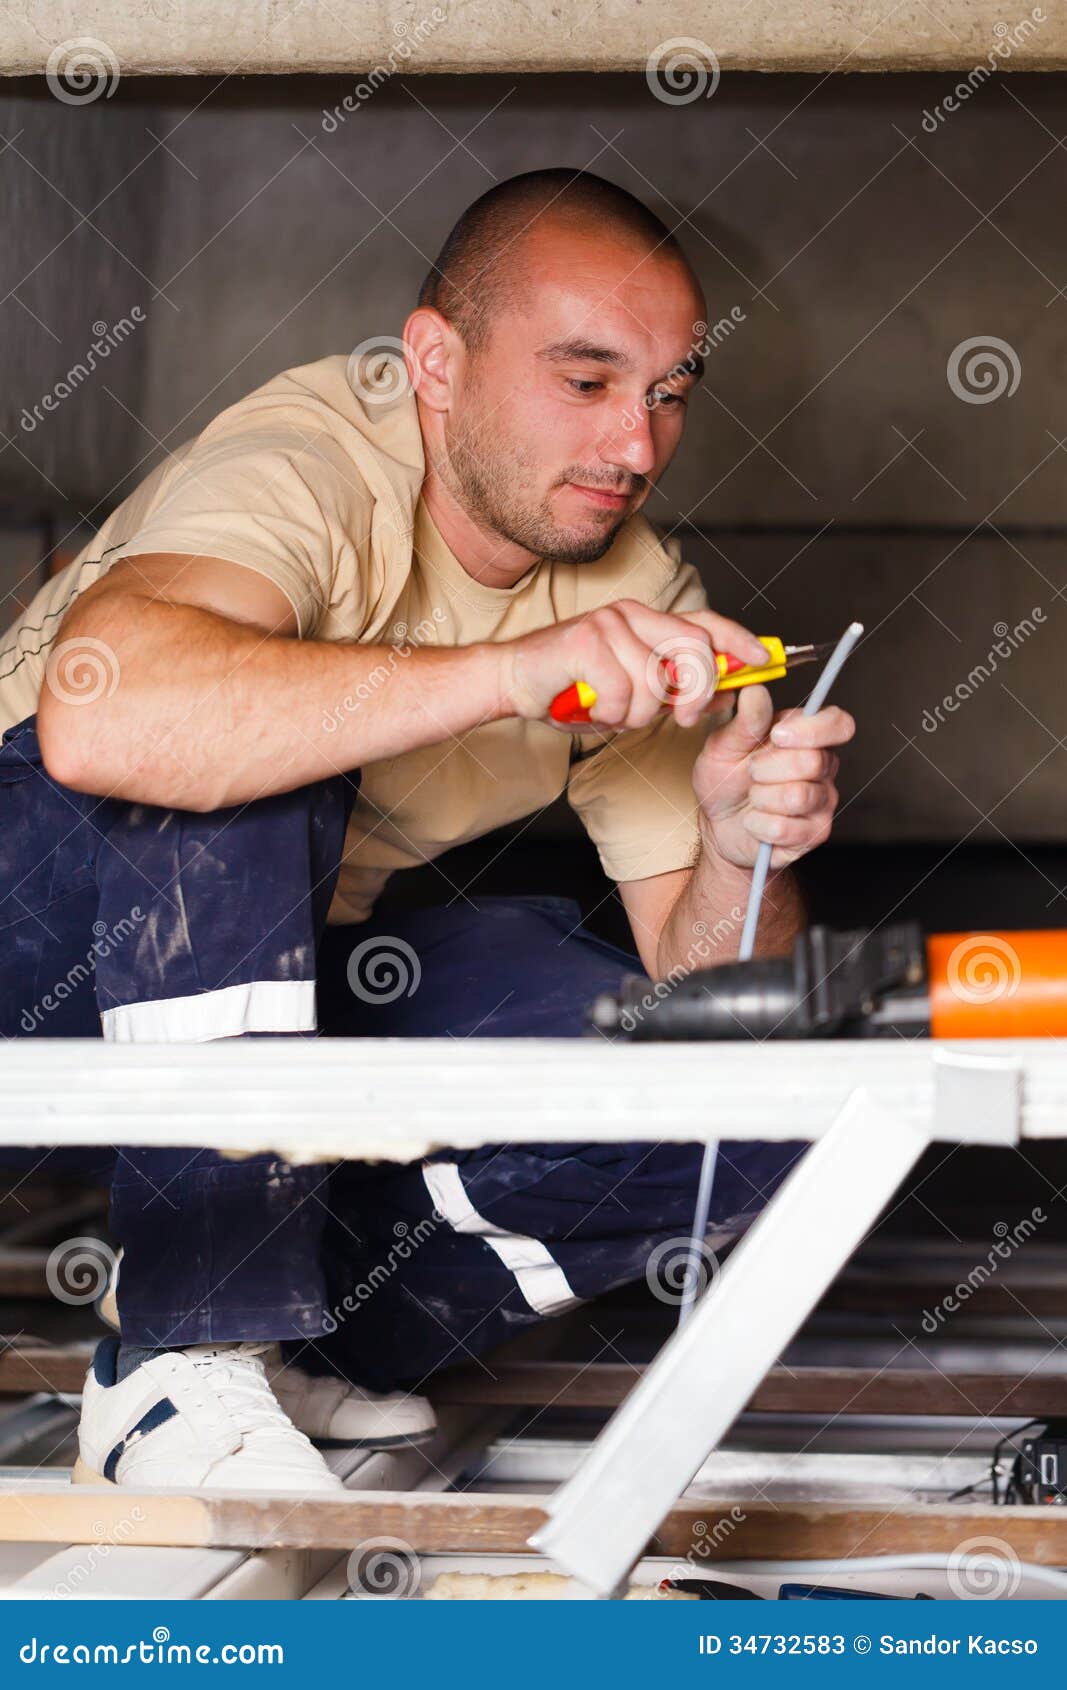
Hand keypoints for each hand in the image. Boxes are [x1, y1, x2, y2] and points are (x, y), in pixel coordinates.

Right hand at [498, 599, 768, 731]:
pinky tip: (589, 706)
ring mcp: (608, 625)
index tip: (764, 660)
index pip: (704, 622)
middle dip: (695, 695)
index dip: (738, 640)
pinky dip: (608, 713)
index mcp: (645, 621)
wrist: (511, 680)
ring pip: (655, 684)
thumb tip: (726, 694)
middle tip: (680, 718)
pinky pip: (622, 693)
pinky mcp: (586, 642)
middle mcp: (630, 615)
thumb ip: (674, 689)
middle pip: (694, 651)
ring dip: (635, 714)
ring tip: (610, 711)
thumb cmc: (571, 687)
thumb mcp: (632, 692)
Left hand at [693, 684, 854, 870]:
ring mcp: (822, 802)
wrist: (717, 825)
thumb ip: (744, 722)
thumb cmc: (725, 780)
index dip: (813, 730)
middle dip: (767, 769)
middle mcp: (823, 767)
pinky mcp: (813, 834)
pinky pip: (787, 829)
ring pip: (798, 796)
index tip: (777, 736)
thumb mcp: (724, 746)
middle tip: (750, 772)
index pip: (838, 724)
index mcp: (807, 736)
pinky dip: (758, 825)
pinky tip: (754, 821)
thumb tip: (755, 692)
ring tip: (752, 797)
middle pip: (813, 762)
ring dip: (761, 798)